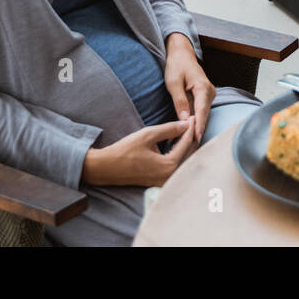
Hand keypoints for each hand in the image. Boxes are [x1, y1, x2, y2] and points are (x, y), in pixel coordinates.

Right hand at [81, 118, 196, 186]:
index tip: (193, 116)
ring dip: (187, 146)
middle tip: (191, 122)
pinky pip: (177, 166)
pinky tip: (177, 143)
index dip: (190, 128)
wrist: (106, 168)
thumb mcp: (148, 135)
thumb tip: (186, 124)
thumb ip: (169, 129)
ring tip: (186, 130)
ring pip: (184, 160)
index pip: (186, 143)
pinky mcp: (160, 182)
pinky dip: (180, 154)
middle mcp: (170, 176)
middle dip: (191, 137)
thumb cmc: (125, 151)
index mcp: (169, 165)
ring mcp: (165, 181)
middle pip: (189, 153)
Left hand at [164, 32, 214, 140]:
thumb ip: (179, 100)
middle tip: (188, 149)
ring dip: (195, 129)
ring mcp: (208, 96)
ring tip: (186, 146)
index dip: (198, 126)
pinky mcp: (203, 99)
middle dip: (196, 131)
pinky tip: (186, 135)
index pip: (202, 110)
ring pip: (202, 116)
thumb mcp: (173, 82)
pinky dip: (194, 123)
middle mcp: (209, 92)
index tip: (195, 139)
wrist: (181, 55)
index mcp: (203, 87)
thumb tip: (184, 119)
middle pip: (204, 116)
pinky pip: (200, 113)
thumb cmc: (177, 66)